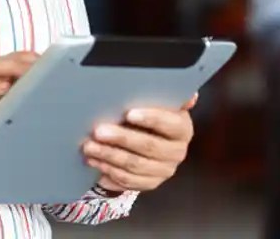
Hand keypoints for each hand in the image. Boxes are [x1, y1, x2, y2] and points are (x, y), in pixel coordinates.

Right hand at [0, 51, 38, 177]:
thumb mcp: (6, 118)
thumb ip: (22, 105)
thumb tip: (50, 101)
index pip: (12, 61)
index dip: (29, 57)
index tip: (50, 59)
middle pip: (2, 61)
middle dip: (22, 59)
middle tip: (40, 63)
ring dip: (9, 67)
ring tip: (27, 71)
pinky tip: (6, 88)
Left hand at [82, 94, 196, 193]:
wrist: (154, 140)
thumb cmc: (153, 116)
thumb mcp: (160, 104)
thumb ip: (167, 97)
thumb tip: (190, 95)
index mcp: (182, 129)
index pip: (170, 124)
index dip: (151, 119)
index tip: (129, 113)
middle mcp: (177, 152)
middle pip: (149, 147)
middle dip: (122, 139)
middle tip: (99, 131)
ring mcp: (164, 171)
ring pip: (135, 166)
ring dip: (110, 156)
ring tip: (90, 147)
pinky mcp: (150, 183)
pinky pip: (128, 181)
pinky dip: (109, 172)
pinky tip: (95, 162)